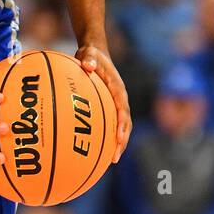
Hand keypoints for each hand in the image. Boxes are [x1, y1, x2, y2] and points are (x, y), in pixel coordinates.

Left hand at [75, 43, 131, 161]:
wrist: (96, 53)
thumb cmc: (92, 54)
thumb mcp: (89, 53)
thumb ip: (89, 59)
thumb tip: (88, 65)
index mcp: (118, 89)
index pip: (123, 110)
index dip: (122, 125)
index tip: (119, 138)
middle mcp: (120, 99)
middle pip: (125, 124)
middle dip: (122, 142)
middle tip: (114, 159)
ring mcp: (116, 105)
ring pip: (120, 127)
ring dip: (117, 144)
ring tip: (110, 161)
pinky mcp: (109, 107)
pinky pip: (110, 124)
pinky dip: (107, 137)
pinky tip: (97, 151)